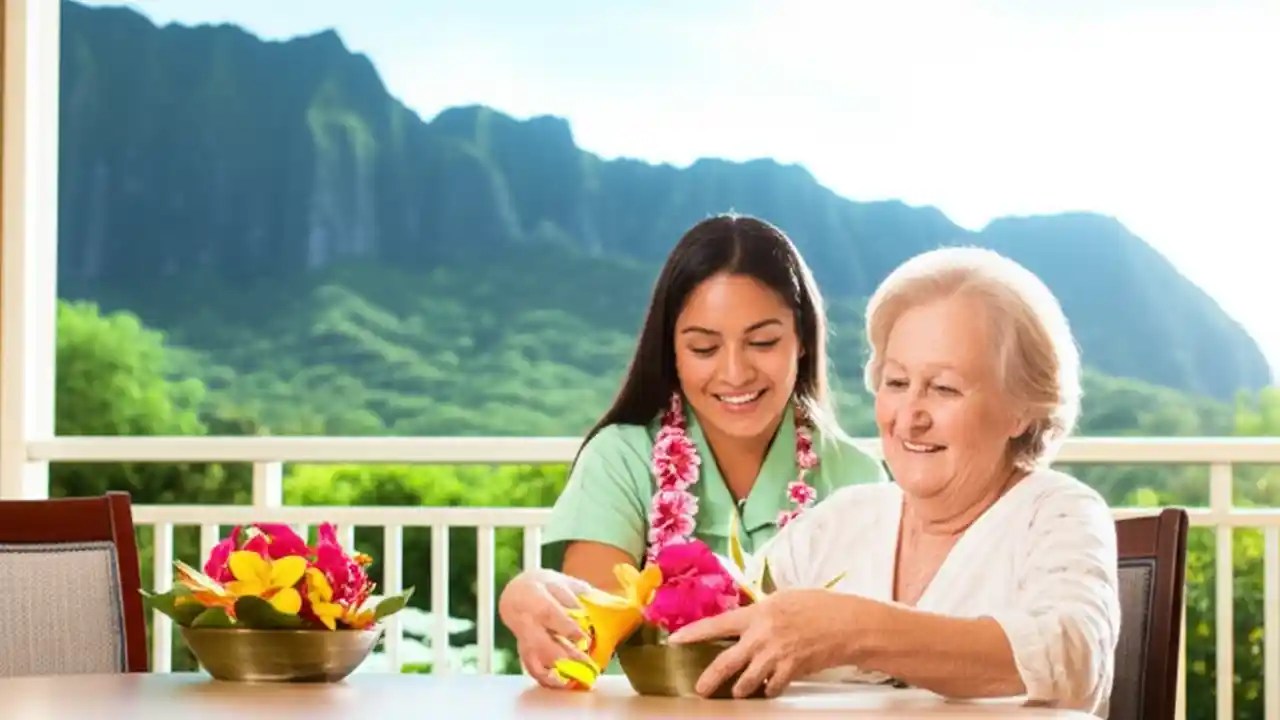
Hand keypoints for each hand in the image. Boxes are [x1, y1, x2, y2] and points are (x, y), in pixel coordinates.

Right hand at [498, 569, 595, 687]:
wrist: (516, 593)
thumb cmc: (545, 586)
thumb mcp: (563, 582)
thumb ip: (583, 595)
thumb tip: (609, 605)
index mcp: (536, 597)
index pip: (550, 614)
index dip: (567, 628)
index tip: (585, 639)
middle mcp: (526, 620)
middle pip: (541, 641)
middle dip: (565, 655)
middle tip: (587, 663)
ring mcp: (523, 637)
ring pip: (535, 659)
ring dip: (557, 671)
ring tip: (578, 678)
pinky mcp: (524, 650)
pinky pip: (532, 668)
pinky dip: (546, 679)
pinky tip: (564, 683)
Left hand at [667, 588, 856, 697]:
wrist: (846, 625)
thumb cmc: (817, 606)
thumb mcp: (784, 598)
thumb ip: (761, 610)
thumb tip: (746, 620)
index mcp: (758, 613)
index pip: (718, 624)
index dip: (694, 633)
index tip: (675, 640)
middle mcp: (762, 636)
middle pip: (726, 662)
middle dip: (710, 679)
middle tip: (700, 689)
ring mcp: (775, 656)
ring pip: (746, 682)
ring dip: (741, 688)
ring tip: (738, 689)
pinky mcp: (790, 671)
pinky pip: (770, 688)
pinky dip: (768, 689)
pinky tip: (770, 686)